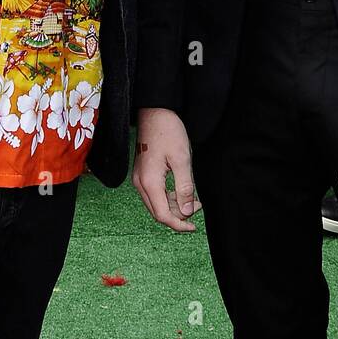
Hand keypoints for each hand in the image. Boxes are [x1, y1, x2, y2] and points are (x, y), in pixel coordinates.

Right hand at [132, 107, 200, 232]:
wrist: (155, 112)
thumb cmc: (168, 131)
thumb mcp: (182, 159)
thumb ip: (184, 188)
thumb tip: (187, 212)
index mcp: (149, 182)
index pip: (163, 215)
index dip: (179, 224)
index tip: (194, 226)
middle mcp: (140, 183)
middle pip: (158, 212)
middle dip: (178, 215)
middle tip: (197, 207)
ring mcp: (139, 179)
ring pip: (156, 204)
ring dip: (174, 206)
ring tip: (193, 198)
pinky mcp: (142, 173)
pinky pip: (154, 194)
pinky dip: (168, 197)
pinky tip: (181, 190)